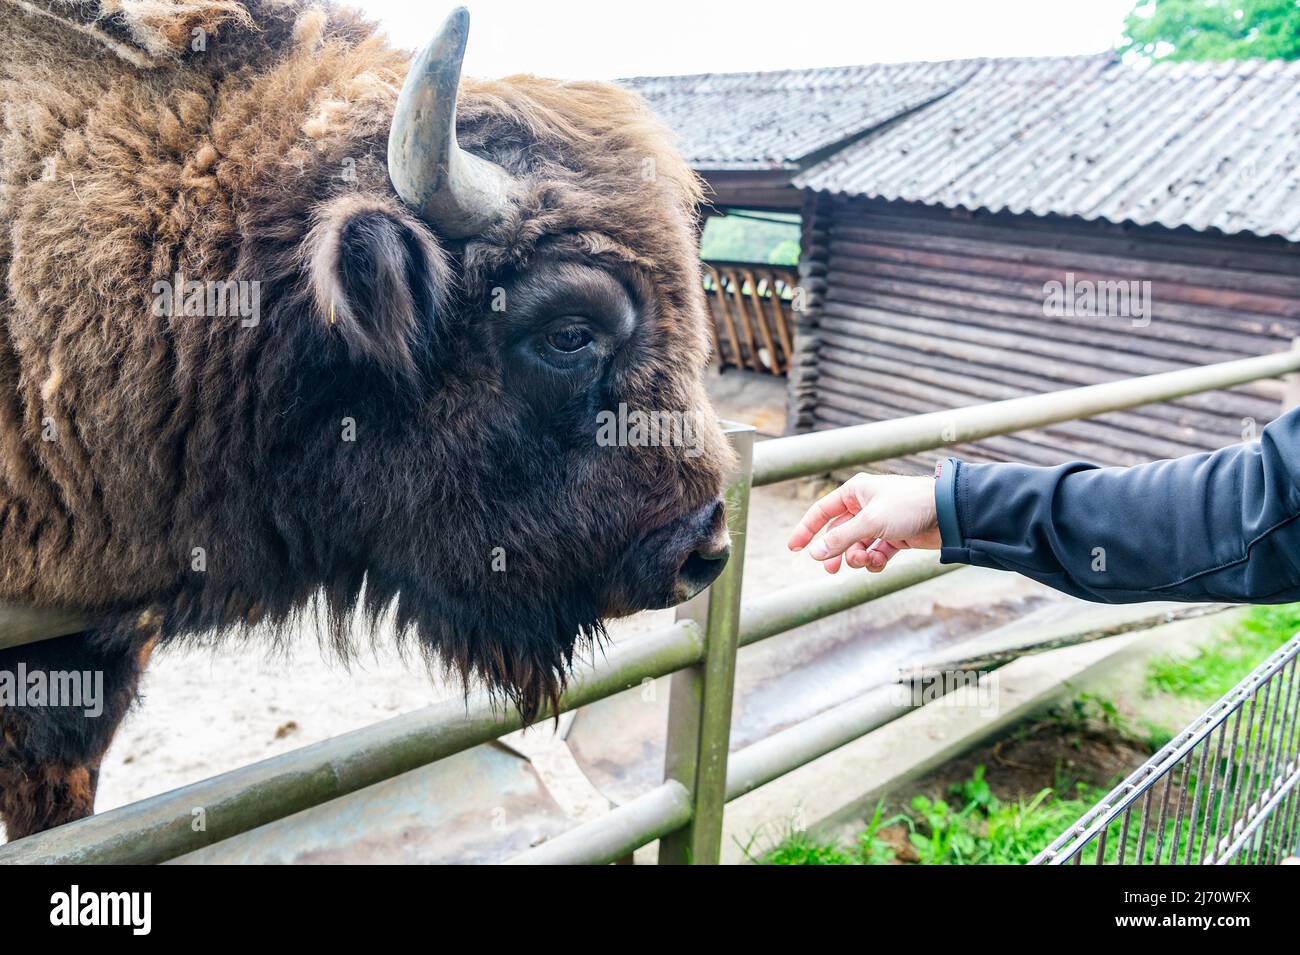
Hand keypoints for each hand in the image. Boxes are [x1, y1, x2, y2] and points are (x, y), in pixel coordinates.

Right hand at [787, 472, 940, 573]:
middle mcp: (865, 505)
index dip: (806, 530)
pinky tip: (879, 562)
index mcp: (855, 492)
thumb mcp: (869, 522)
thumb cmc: (909, 506)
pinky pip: (875, 552)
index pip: (822, 511)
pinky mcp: (895, 537)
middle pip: (839, 533)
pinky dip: (875, 560)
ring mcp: (880, 522)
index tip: (794, 548)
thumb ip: (840, 540)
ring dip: (857, 557)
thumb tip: (815, 554)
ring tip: (865, 561)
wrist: (948, 514)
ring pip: (857, 545)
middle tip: (831, 570)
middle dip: (836, 552)